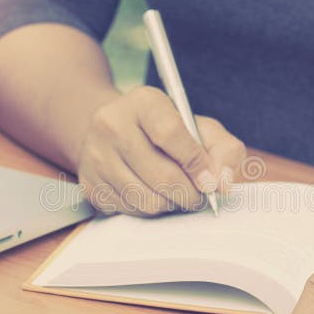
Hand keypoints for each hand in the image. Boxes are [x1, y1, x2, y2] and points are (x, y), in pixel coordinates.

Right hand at [78, 86, 245, 214]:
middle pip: (161, 175)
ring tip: (176, 193)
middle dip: (190, 194)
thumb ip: (223, 150)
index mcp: (143, 102)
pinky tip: (153, 193)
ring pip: (147, 199)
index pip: (170, 134)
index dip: (196, 163)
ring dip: (171, 204)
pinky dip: (149, 209)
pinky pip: (131, 210)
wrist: (115, 132)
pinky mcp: (89, 184)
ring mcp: (96, 156)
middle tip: (199, 196)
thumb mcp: (199, 128)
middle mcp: (112, 125)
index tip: (210, 181)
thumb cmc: (165, 131)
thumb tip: (222, 183)